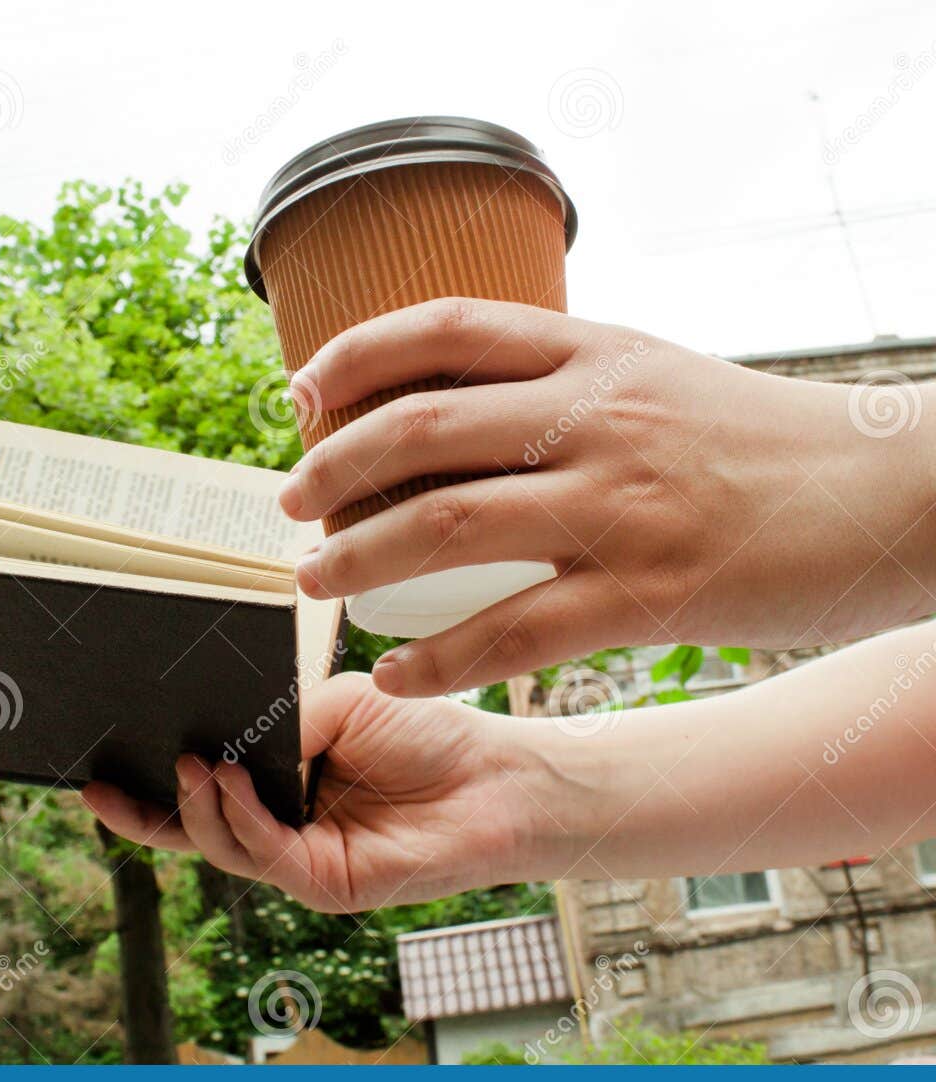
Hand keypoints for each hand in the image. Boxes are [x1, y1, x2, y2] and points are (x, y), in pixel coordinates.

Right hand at [82, 673, 555, 912]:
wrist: (497, 776)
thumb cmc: (425, 734)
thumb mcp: (336, 705)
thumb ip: (279, 721)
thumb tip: (224, 737)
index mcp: (275, 781)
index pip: (199, 787)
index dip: (147, 781)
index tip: (100, 762)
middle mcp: (278, 824)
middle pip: (191, 828)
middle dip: (141, 813)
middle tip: (101, 785)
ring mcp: (298, 858)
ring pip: (222, 844)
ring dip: (197, 806)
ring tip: (189, 762)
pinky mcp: (326, 882)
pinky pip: (266, 855)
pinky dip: (241, 819)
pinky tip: (227, 780)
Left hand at [276, 298, 935, 695]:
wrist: (890, 497)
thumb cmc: (759, 441)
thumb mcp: (655, 375)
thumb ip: (557, 380)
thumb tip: (440, 399)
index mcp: (595, 352)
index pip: (441, 328)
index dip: (351, 355)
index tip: (301, 395)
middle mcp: (597, 416)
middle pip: (418, 429)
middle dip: (328, 470)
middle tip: (286, 508)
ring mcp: (620, 505)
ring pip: (444, 527)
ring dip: (356, 560)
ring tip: (315, 584)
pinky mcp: (649, 595)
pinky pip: (511, 632)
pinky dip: (437, 657)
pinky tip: (396, 674)